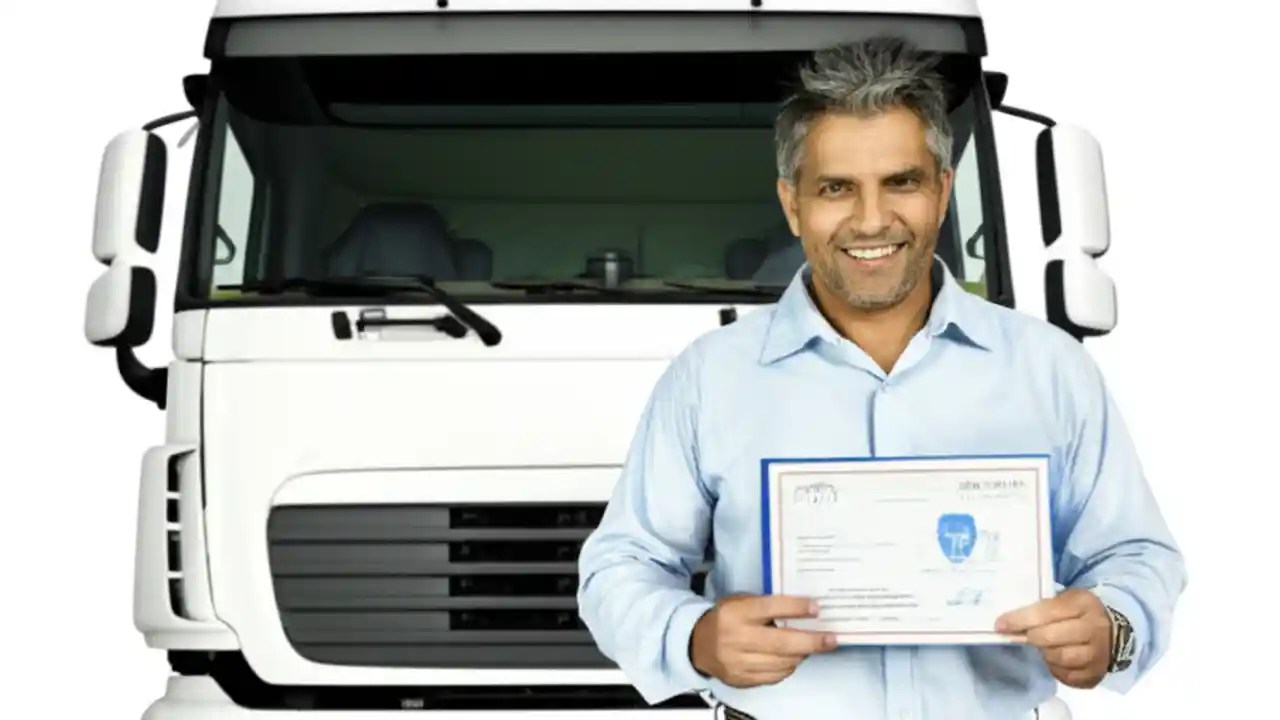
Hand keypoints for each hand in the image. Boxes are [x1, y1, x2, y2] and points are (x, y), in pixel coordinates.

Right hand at [690, 594, 837, 687]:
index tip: (817, 609)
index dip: (796, 608)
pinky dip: (788, 667)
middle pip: (782, 642)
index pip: (770, 608)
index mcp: (736, 613)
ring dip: (802, 654)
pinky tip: (793, 658)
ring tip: (812, 647)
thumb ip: (766, 605)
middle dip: (811, 641)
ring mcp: (739, 662)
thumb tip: (803, 611)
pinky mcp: (742, 679)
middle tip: (831, 639)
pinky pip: (775, 675)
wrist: (697, 645)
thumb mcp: (740, 602)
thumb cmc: (726, 617)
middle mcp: (736, 638)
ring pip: (782, 662)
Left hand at [995, 588, 1112, 688]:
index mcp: (1083, 604)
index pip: (1046, 612)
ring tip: (1042, 646)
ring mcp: (1098, 654)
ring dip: (1043, 653)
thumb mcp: (1066, 599)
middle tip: (1022, 637)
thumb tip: (1009, 621)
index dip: (1020, 619)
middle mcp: (1094, 629)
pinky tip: (1054, 659)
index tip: (1000, 625)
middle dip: (1031, 637)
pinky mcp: (1095, 674)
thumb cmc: (1081, 612)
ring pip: (1058, 658)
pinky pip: (1066, 675)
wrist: (1116, 631)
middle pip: (1050, 637)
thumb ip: (1042, 607)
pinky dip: (1054, 668)